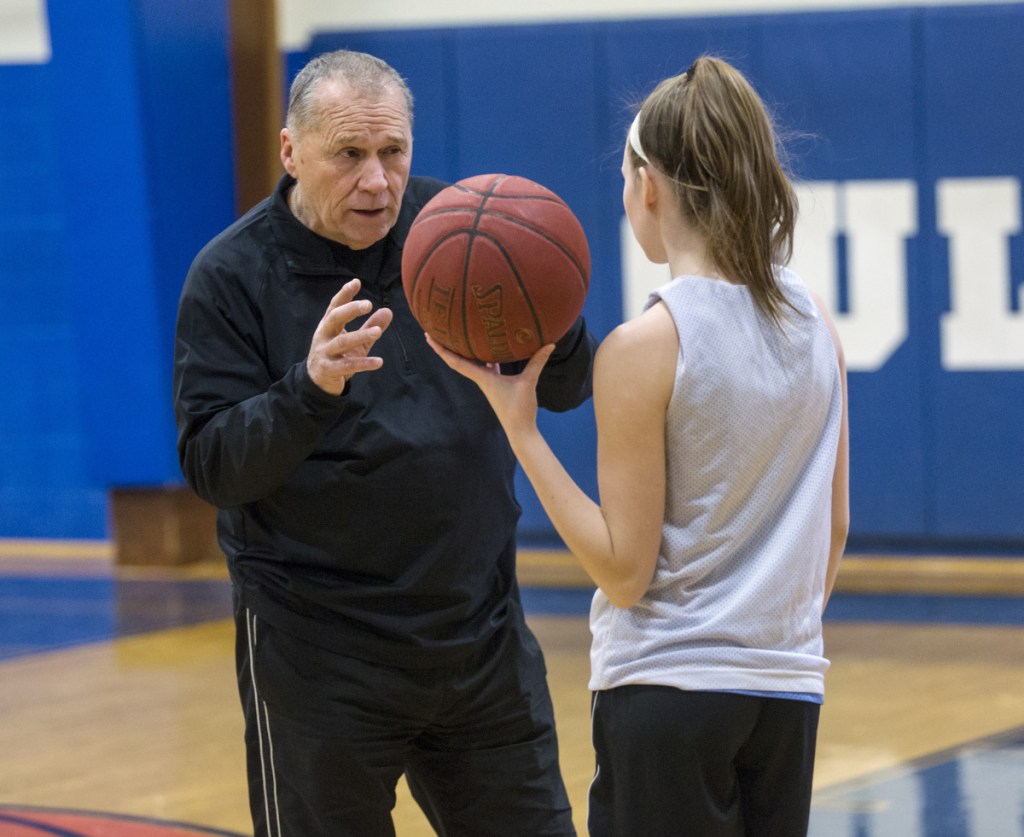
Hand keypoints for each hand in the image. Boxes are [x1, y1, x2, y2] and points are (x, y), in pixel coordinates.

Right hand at [307, 279, 393, 394]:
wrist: (318, 383)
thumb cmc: (337, 357)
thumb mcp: (356, 342)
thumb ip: (369, 326)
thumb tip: (388, 311)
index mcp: (328, 326)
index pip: (335, 306)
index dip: (345, 294)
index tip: (356, 282)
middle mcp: (323, 336)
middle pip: (335, 318)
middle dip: (350, 310)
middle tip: (369, 304)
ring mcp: (324, 353)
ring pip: (342, 342)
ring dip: (360, 335)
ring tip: (378, 331)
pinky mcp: (328, 370)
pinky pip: (347, 365)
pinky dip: (364, 364)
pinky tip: (379, 362)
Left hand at [426, 335, 554, 437]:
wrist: (520, 431)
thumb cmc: (520, 409)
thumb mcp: (529, 382)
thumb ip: (537, 362)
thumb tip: (549, 343)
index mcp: (482, 378)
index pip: (455, 361)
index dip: (441, 349)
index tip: (428, 336)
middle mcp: (481, 378)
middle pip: (457, 359)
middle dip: (446, 345)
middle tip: (436, 327)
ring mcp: (487, 382)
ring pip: (471, 362)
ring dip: (463, 350)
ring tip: (458, 333)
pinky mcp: (496, 384)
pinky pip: (485, 365)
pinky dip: (483, 355)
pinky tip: (488, 345)